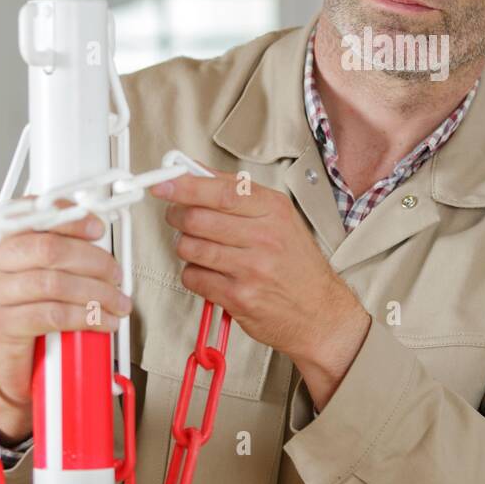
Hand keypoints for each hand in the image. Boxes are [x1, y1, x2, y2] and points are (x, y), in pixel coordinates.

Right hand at [0, 203, 131, 439]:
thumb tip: (98, 232)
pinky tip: (103, 322)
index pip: (31, 217)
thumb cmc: (32, 309)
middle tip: (116, 275)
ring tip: (118, 303)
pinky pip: (52, 315)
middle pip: (48, 250)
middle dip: (92, 261)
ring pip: (54, 284)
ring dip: (96, 293)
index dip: (68, 219)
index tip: (97, 228)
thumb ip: (63, 247)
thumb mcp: (46, 272)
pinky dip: (85, 317)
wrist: (15, 361)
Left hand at [149, 169, 370, 408]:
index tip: (165, 183)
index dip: (184, 185)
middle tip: (179, 218)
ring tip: (200, 248)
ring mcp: (251, 269)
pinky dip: (193, 274)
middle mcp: (265, 237)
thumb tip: (196, 171)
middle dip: (178, 217)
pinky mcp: (238, 297)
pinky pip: (193, 277)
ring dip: (185, 247)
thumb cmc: (298, 265)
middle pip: (197, 218)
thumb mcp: (279, 218)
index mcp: (274, 211)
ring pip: (190, 248)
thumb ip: (237, 192)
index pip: (220, 191)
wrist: (319, 312)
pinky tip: (210, 273)